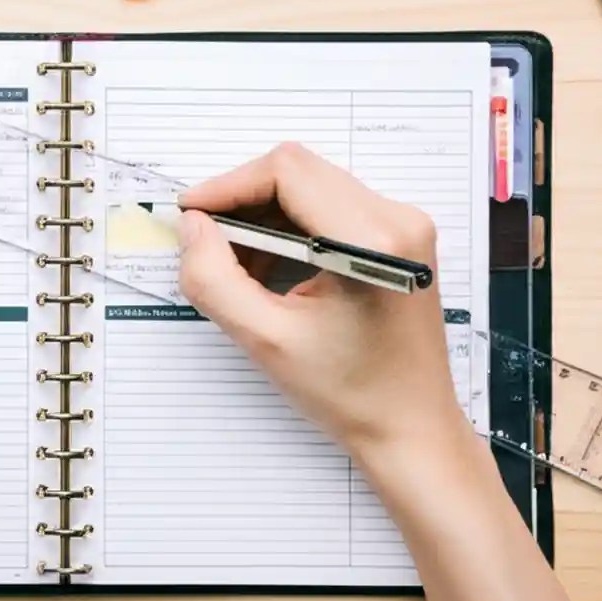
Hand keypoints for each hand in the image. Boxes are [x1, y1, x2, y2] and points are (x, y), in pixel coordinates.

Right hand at [175, 143, 472, 479]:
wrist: (411, 429)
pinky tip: (271, 270)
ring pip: (312, 187)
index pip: (287, 172)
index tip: (190, 216)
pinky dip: (290, 229)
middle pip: (299, 173)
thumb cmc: (350, 395)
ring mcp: (404, 226)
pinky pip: (330, 208)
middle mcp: (396, 219)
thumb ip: (215, 279)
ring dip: (265, 217)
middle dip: (243, 202)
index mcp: (371, 240)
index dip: (228, 186)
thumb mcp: (266, 340)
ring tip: (239, 269)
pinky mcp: (400, 239)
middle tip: (207, 245)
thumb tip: (191, 227)